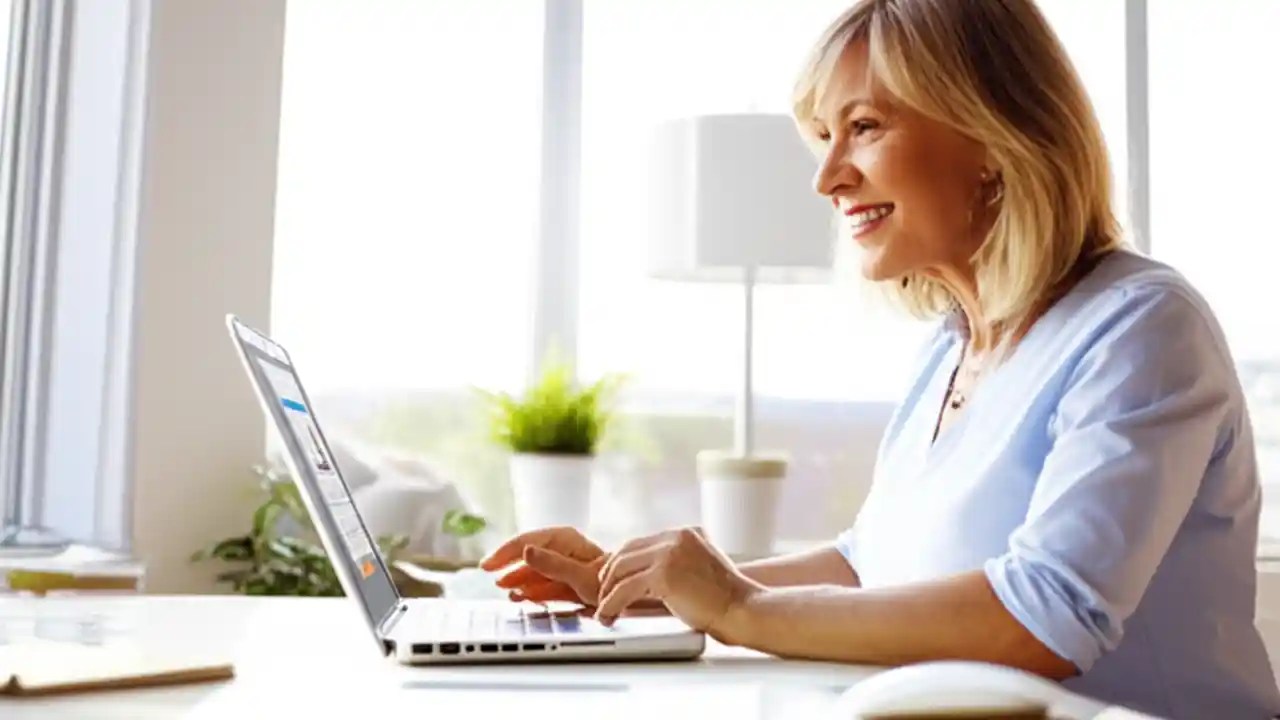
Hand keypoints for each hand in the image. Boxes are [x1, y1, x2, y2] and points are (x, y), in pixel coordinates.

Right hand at [479, 526, 608, 605]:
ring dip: (518, 579)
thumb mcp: (578, 575)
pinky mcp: (567, 581)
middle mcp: (562, 549)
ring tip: (506, 589)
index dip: (505, 553)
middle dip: (508, 564)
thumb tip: (526, 551)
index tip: (489, 565)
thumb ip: (550, 564)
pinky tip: (522, 596)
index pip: (526, 541)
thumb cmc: (610, 583)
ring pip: (534, 570)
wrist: (627, 598)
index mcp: (564, 539)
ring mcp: (564, 565)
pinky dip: (531, 589)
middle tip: (489, 573)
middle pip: (527, 553)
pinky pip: (543, 582)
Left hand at [596, 527, 759, 639]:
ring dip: (607, 592)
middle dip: (610, 574)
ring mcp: (669, 553)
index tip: (613, 577)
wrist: (742, 608)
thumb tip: (646, 577)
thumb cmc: (727, 597)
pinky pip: (625, 589)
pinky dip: (611, 604)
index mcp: (684, 533)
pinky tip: (608, 615)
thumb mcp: (701, 565)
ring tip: (603, 610)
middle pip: (627, 552)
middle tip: (603, 593)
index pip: (641, 542)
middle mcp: (675, 537)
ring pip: (621, 569)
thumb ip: (677, 562)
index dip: (622, 561)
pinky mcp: (664, 574)